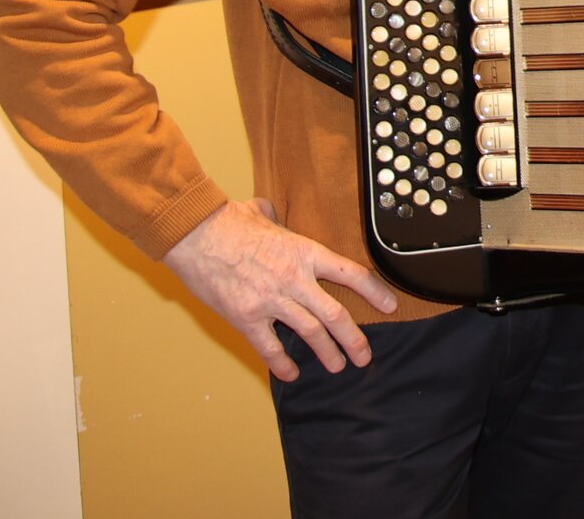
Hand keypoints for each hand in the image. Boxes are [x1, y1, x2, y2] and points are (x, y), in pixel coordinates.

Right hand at [160, 198, 397, 382]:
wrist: (194, 235)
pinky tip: (291, 373)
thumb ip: (274, 217)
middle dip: (354, 339)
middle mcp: (294, 279)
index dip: (375, 292)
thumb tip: (270, 210)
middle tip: (364, 356)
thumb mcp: (261, 213)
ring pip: (309, 333)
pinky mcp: (246, 317)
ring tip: (338, 366)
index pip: (351, 274)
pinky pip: (269, 347)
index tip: (389, 306)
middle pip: (335, 315)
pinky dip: (282, 363)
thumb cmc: (227, 222)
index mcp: (305, 252)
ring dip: (327, 353)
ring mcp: (271, 300)